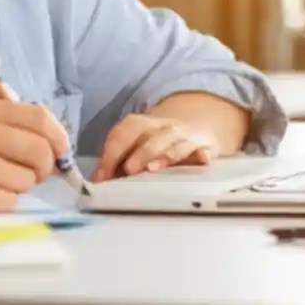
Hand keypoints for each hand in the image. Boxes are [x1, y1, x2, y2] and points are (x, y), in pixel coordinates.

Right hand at [0, 97, 69, 211]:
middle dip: (45, 167)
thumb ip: (15, 116)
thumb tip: (56, 127)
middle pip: (39, 151)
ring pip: (26, 181)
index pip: (39, 117)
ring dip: (22, 186)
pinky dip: (6, 201)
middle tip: (34, 172)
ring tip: (1, 181)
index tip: (60, 150)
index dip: (59, 136)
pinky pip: (10, 202)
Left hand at [93, 114, 216, 181]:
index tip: (102, 176)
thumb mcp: (138, 147)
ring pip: (175, 141)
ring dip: (163, 154)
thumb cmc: (161, 143)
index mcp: (143, 125)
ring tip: (152, 169)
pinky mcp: (205, 147)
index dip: (112, 152)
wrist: (198, 129)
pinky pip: (204, 150)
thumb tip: (98, 180)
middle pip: (150, 133)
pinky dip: (202, 155)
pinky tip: (201, 160)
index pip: (125, 131)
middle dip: (139, 151)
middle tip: (128, 170)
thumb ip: (119, 161)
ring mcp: (186, 136)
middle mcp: (164, 127)